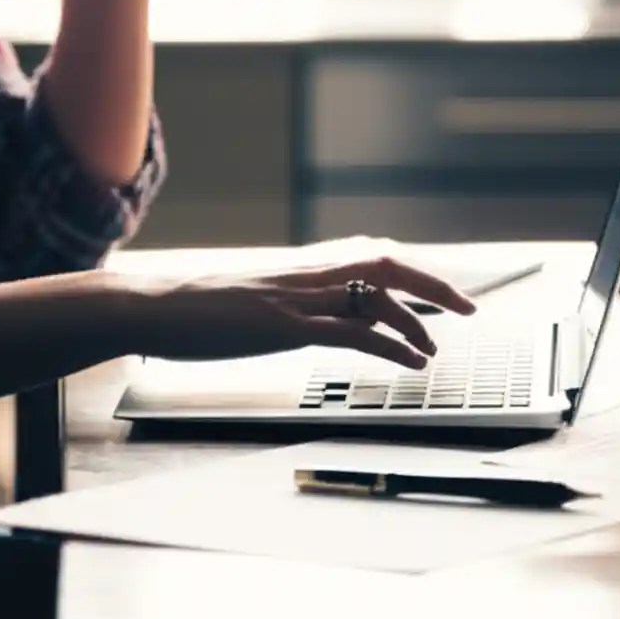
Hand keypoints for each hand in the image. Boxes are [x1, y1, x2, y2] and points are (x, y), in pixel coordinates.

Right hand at [125, 257, 476, 368]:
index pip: (370, 255)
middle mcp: (305, 274)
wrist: (153, 308)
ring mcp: (295, 298)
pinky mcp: (282, 326)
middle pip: (385, 263)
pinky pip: (350, 332)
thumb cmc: (196, 310)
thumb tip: (331, 320)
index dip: (411, 269)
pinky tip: (410, 363)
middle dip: (431, 283)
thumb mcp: (254, 301)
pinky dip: (389, 346)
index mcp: (300, 268)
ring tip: (434, 349)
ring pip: (373, 296)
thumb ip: (296, 305)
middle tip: (466, 307)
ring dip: (414, 321)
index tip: (439, 288)